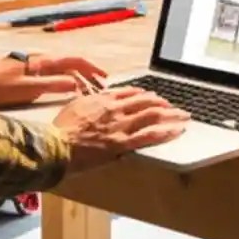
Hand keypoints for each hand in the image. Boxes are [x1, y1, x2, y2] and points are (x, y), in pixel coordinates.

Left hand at [0, 54, 106, 108]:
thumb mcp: (27, 89)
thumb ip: (52, 85)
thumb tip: (76, 83)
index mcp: (42, 61)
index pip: (75, 60)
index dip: (92, 69)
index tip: (105, 79)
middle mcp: (39, 60)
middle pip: (70, 64)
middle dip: (87, 74)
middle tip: (99, 88)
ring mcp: (31, 64)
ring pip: (61, 68)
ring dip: (76, 78)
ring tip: (85, 91)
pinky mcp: (24, 71)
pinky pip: (52, 73)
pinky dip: (64, 79)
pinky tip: (64, 88)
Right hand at [53, 87, 189, 171]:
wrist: (54, 146)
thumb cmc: (59, 130)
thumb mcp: (74, 107)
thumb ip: (89, 102)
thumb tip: (94, 100)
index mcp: (103, 99)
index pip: (130, 92)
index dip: (145, 94)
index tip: (152, 96)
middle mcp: (115, 108)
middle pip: (146, 101)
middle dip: (164, 102)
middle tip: (174, 105)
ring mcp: (120, 125)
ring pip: (153, 115)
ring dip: (171, 114)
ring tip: (184, 115)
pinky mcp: (122, 142)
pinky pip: (149, 135)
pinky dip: (166, 132)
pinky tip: (177, 130)